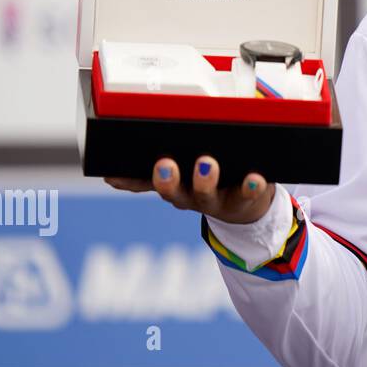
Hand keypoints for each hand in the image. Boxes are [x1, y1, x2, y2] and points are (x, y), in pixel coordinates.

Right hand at [104, 156, 276, 224]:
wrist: (247, 203)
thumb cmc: (211, 177)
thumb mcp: (183, 172)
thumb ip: (156, 168)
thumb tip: (111, 172)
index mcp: (173, 187)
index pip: (145, 184)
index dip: (128, 181)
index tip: (112, 175)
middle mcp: (191, 197)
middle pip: (174, 192)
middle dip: (167, 180)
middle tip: (164, 164)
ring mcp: (217, 200)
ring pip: (206, 194)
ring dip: (204, 180)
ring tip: (206, 163)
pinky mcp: (246, 198)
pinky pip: (248, 194)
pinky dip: (251, 186)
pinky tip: (254, 176)